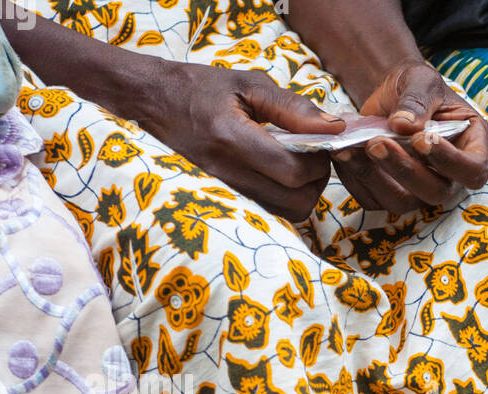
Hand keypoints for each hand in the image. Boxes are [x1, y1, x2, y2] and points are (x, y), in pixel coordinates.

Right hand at [141, 61, 342, 220]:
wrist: (151, 102)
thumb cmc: (200, 88)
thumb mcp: (247, 85)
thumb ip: (293, 107)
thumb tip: (336, 127)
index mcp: (232, 138)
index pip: (293, 171)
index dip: (318, 161)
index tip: (321, 143)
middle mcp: (226, 172)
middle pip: (296, 201)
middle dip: (316, 182)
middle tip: (314, 158)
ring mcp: (223, 191)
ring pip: (286, 214)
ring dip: (303, 194)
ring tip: (298, 166)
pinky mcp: (223, 201)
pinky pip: (269, 213)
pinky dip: (284, 199)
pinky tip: (279, 176)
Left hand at [331, 61, 487, 214]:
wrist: (392, 96)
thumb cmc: (416, 87)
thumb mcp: (421, 80)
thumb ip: (417, 100)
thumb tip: (404, 125)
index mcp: (472, 148)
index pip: (473, 171)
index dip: (450, 162)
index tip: (422, 139)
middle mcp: (450, 177)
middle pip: (435, 192)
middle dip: (405, 170)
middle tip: (376, 142)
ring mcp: (420, 191)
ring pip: (402, 202)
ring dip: (374, 178)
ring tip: (350, 148)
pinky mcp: (391, 194)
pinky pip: (373, 200)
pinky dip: (354, 180)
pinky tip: (342, 154)